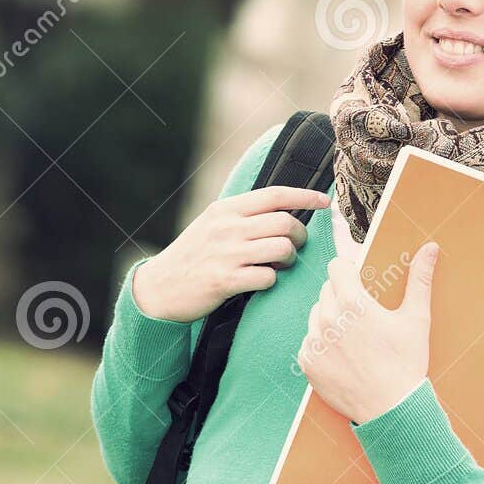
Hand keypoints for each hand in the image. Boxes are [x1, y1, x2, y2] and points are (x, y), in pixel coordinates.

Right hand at [131, 184, 331, 322]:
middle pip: (284, 222)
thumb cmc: (192, 257)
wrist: (159, 289)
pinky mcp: (225, 280)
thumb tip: (281, 212)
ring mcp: (226, 254)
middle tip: (294, 247)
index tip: (324, 202)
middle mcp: (226, 227)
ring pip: (282, 249)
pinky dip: (271, 280)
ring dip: (288, 260)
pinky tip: (261, 281)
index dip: (304, 196)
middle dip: (299, 236)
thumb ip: (241, 217)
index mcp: (225, 210)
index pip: (274, 195)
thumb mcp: (211, 225)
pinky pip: (268, 277)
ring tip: (278, 265)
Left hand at [297, 241, 439, 423]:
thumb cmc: (406, 363)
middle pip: (327, 290)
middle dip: (343, 294)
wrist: (392, 409)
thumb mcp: (416, 318)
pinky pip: (309, 340)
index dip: (348, 268)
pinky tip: (344, 355)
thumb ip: (419, 279)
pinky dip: (322, 343)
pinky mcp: (307, 362)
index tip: (357, 276)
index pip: (337, 266)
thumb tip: (431, 247)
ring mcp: (314, 341)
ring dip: (330, 318)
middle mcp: (328, 319)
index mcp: (353, 302)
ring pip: (316, 314)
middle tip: (364, 315)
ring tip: (355, 337)